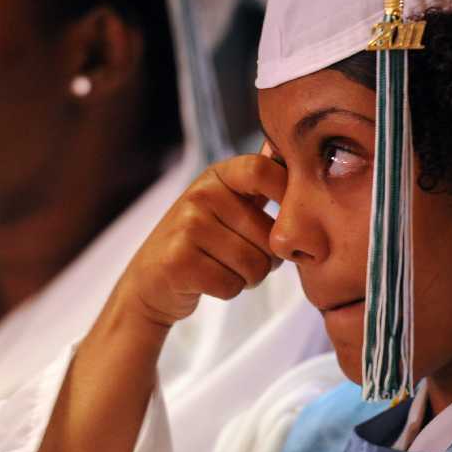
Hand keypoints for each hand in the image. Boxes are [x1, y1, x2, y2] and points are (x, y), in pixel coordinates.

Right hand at [114, 153, 286, 328]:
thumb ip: (259, 186)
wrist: (151, 280)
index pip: (263, 170)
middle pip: (269, 234)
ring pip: (255, 264)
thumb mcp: (225, 204)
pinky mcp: (179, 262)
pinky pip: (233, 284)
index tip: (290, 219)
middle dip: (268, 257)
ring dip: (249, 277)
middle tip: (245, 256)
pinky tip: (210, 280)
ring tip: (226, 267)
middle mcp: (200, 195)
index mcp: (217, 176)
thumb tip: (301, 161)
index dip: (287, 194)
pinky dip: (229, 290)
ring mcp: (187, 226)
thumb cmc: (202, 242)